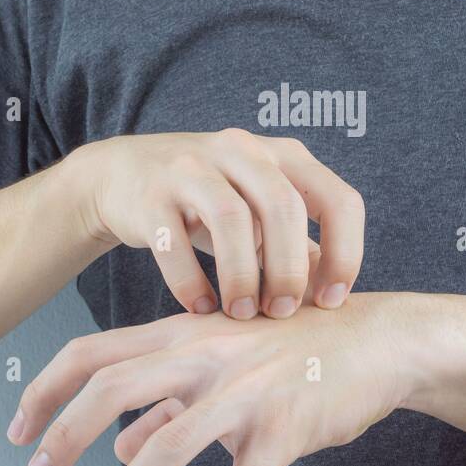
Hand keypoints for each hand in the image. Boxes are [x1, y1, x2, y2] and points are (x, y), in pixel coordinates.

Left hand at [6, 295, 415, 465]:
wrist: (376, 338)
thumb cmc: (287, 349)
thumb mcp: (216, 363)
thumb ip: (164, 402)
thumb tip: (117, 447)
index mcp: (177, 335)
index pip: (89, 354)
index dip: (44, 391)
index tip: (17, 432)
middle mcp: (201, 355)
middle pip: (109, 388)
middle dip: (63, 435)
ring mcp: (243, 390)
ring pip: (169, 443)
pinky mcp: (285, 428)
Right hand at [69, 128, 364, 319]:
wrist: (122, 174)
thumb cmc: (203, 201)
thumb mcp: (256, 209)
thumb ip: (294, 243)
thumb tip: (331, 293)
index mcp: (282, 155)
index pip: (337, 200)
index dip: (344, 254)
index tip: (330, 302)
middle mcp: (241, 151)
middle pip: (283, 207)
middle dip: (288, 269)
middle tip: (281, 313)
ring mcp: (191, 167)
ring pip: (231, 219)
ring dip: (241, 275)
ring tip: (241, 314)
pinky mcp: (150, 193)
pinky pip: (174, 241)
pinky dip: (190, 281)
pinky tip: (199, 306)